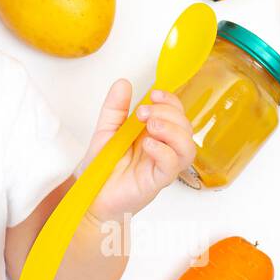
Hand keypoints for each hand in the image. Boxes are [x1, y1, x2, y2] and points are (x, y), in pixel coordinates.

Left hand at [81, 80, 196, 220]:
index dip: (170, 100)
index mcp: (154, 134)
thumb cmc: (103, 166)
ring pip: (188, 147)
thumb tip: (123, 83)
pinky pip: (172, 166)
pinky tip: (147, 145)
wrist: (92, 196)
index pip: (176, 112)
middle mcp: (163, 148)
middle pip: (185, 127)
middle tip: (143, 112)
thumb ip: (115, 107)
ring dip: (172, 130)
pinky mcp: (157, 182)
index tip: (153, 94)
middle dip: (168, 113)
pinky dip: (163, 151)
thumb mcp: (106, 130)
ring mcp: (162, 166)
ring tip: (151, 126)